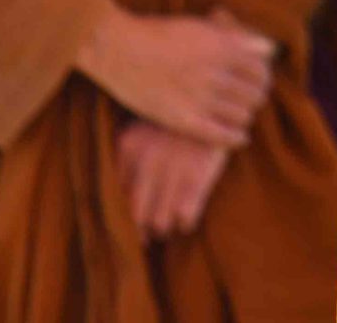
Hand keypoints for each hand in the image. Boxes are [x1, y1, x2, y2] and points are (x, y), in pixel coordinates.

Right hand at [77, 9, 275, 145]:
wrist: (118, 49)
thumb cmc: (159, 34)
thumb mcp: (202, 27)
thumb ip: (238, 39)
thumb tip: (270, 48)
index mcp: (222, 48)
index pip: (261, 70)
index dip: (262, 77)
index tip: (257, 80)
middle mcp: (215, 73)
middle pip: (255, 94)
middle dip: (255, 96)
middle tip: (249, 99)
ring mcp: (199, 98)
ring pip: (241, 115)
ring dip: (244, 115)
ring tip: (239, 114)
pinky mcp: (183, 119)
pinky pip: (220, 135)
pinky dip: (234, 138)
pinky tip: (239, 137)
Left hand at [115, 121, 230, 239]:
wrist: (220, 102)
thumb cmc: (180, 123)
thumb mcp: (150, 128)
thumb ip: (131, 157)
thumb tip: (122, 201)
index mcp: (128, 143)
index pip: (116, 195)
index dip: (127, 210)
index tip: (137, 215)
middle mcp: (146, 158)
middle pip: (136, 215)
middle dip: (143, 230)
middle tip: (149, 233)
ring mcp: (172, 168)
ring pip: (160, 222)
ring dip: (165, 227)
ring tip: (170, 223)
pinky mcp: (198, 176)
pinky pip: (185, 218)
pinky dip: (186, 223)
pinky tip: (188, 217)